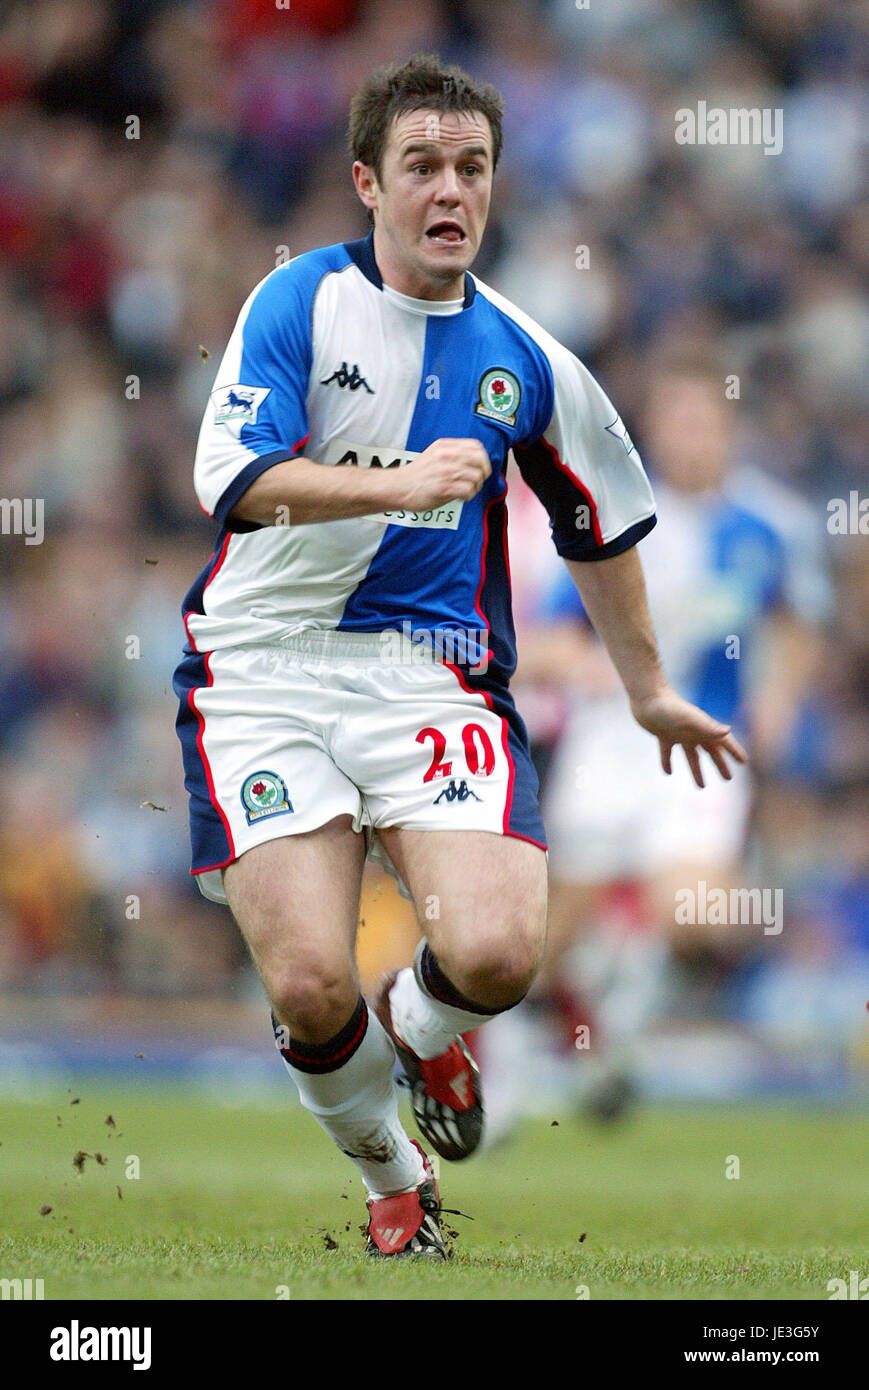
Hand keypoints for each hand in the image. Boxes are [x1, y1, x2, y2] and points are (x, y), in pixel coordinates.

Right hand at [396, 438, 490, 509]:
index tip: (481, 467)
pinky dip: (469, 496)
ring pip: (476, 476)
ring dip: (476, 486)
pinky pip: (468, 489)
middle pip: (480, 459)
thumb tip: (473, 462)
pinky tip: (461, 497)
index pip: (476, 445)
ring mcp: (446, 471)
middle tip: (478, 480)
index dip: (483, 458)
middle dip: (484, 472)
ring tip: (467, 490)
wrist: (397, 487)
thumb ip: (452, 454)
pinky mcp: (444, 487)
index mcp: (445, 446)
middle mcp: (447, 456)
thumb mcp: (434, 454)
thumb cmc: (416, 475)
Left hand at [630, 686, 747, 787]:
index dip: (734, 751)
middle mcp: (693, 732)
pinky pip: (667, 752)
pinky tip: (668, 772)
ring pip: (691, 756)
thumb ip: (708, 726)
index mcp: (703, 728)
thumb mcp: (689, 719)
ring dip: (697, 770)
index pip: (723, 741)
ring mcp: (678, 734)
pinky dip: (667, 762)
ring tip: (702, 786)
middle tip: (728, 778)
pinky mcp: (663, 736)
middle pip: (711, 751)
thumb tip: (728, 731)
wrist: (646, 697)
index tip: (744, 761)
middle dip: (720, 764)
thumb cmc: (668, 707)